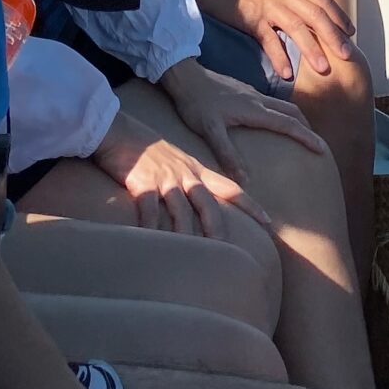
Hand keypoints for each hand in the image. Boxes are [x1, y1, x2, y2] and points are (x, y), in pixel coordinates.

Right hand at [90, 120, 270, 240]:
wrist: (120, 130)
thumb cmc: (147, 149)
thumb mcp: (178, 160)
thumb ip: (192, 179)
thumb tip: (202, 201)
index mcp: (197, 170)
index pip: (230, 188)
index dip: (250, 205)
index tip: (268, 221)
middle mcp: (185, 175)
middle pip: (208, 204)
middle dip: (219, 228)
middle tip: (229, 253)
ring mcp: (165, 179)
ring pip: (181, 211)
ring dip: (187, 235)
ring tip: (194, 258)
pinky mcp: (143, 183)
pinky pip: (148, 210)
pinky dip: (149, 228)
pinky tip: (150, 244)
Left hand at [156, 58, 324, 184]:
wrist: (185, 76)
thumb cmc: (195, 103)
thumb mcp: (209, 130)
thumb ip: (227, 153)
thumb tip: (245, 179)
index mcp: (254, 110)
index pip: (288, 125)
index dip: (306, 137)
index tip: (321, 149)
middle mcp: (258, 100)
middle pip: (292, 112)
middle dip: (307, 127)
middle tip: (316, 143)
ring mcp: (251, 93)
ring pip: (282, 105)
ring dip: (296, 119)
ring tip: (300, 133)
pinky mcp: (243, 90)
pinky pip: (271, 102)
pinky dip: (282, 113)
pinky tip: (273, 121)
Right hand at [232, 0, 355, 82]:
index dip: (338, 16)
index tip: (351, 32)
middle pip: (316, 15)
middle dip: (334, 36)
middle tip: (348, 56)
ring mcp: (269, 4)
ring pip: (297, 28)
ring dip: (312, 50)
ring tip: (324, 70)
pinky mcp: (251, 18)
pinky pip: (269, 40)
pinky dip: (279, 57)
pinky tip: (287, 74)